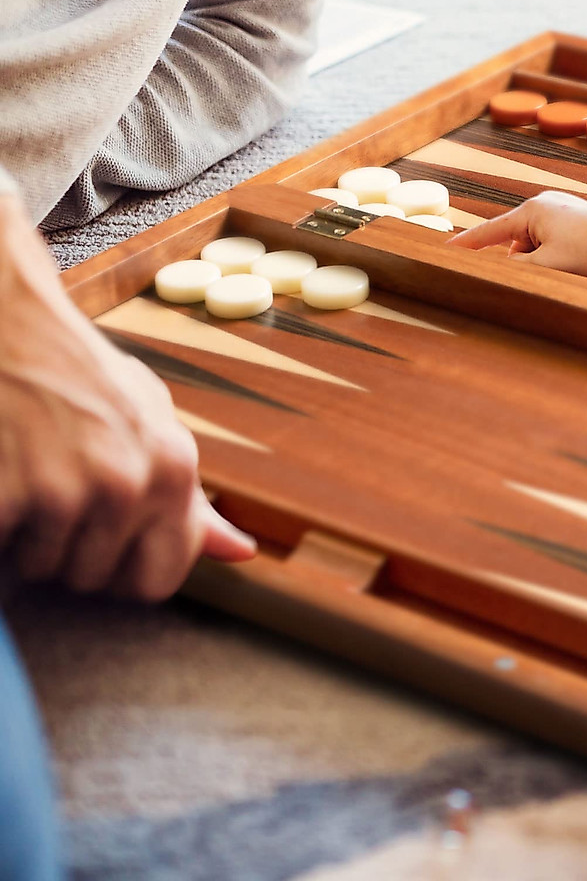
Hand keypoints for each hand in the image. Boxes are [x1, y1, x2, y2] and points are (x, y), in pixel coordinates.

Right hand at [0, 199, 255, 599]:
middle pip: (97, 580)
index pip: (160, 580)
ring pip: (45, 570)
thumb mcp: (153, 422)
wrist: (13, 327)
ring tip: (35, 479)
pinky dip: (0, 524)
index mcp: (174, 468)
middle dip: (73, 554)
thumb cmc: (82, 376)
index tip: (111, 548)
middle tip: (63, 498)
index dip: (127, 573)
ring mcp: (69, 489)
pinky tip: (8, 479)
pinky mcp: (11, 494)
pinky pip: (1, 550)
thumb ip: (191, 495)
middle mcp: (131, 483)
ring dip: (31, 539)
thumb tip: (241, 551)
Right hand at [449, 192, 586, 278]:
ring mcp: (559, 212)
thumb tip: (507, 268)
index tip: (444, 252)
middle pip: (516, 245)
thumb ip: (518, 270)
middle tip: (550, 273)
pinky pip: (552, 245)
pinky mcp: (573, 221)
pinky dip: (557, 259)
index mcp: (530, 212)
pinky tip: (578, 265)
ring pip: (536, 248)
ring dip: (544, 264)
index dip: (465, 246)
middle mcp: (542, 206)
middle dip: (525, 264)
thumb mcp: (548, 267)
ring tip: (572, 269)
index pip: (488, 233)